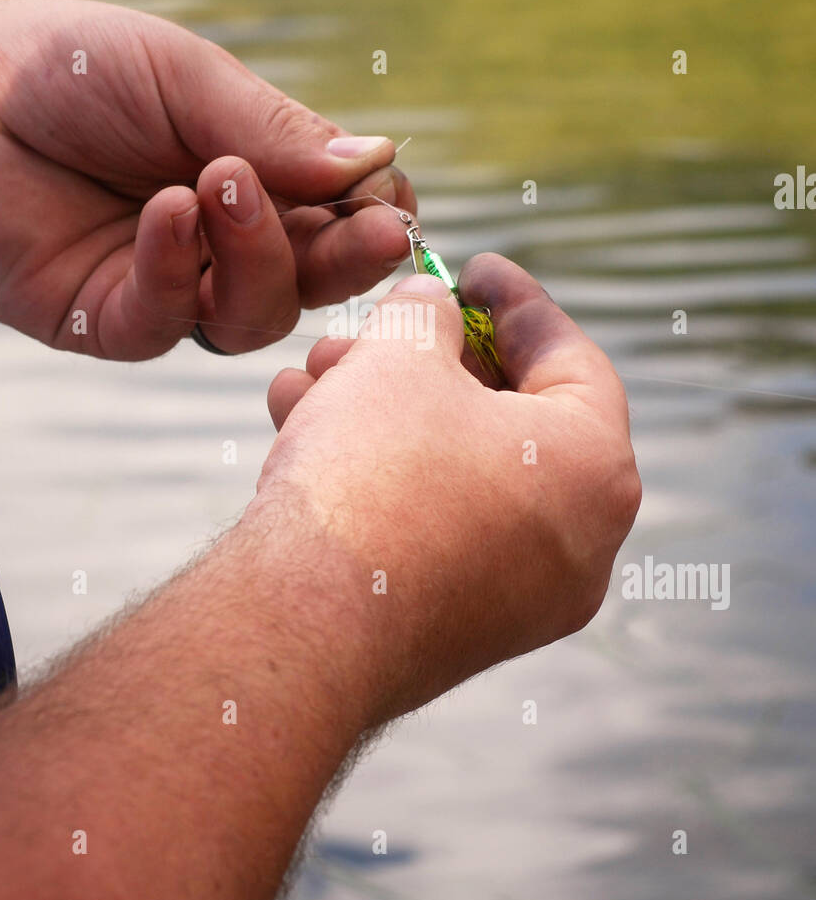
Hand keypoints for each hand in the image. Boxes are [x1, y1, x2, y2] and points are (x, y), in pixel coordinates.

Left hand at [0, 0, 414, 358]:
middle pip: (312, 277)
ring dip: (260, 256)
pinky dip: (175, 268)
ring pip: (255, 315)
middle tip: (376, 230)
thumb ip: (275, 128)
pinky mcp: (108, 320)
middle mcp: (219, 238)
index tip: (390, 200)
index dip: (372, 215)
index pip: (339, 214)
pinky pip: (167, 325)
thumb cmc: (65, 65)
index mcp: (252, 173)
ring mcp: (168, 283)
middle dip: (349, 256)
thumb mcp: (183, 76)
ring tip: (222, 182)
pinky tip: (167, 210)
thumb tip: (381, 161)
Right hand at [259, 255, 640, 723]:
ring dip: (387, 413)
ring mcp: (522, 598)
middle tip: (374, 327)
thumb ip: (427, 314)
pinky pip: (434, 528)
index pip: (571, 358)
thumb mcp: (400, 357)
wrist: (303, 627)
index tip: (470, 268)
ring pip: (459, 472)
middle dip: (428, 359)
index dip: (514, 301)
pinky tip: (306, 434)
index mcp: (597, 469)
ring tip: (314, 377)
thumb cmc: (370, 480)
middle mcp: (579, 544)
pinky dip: (383, 476)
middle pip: (509, 417)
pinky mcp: (461, 630)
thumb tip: (429, 311)